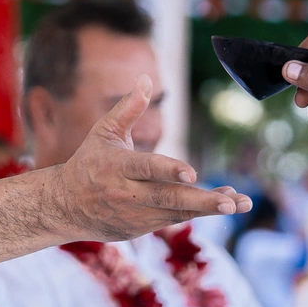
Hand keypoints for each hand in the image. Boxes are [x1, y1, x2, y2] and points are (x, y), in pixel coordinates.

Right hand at [52, 75, 251, 240]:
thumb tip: (146, 78)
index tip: (191, 174)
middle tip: (232, 202)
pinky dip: (198, 212)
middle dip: (203, 201)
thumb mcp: (104, 132)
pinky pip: (174, 219)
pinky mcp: (142, 228)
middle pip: (169, 198)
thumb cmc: (89, 162)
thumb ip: (128, 108)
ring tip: (241, 203)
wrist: (66, 206)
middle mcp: (128, 193)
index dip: (168, 171)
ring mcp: (136, 214)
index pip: (146, 169)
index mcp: (118, 167)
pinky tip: (225, 203)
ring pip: (177, 211)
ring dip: (210, 208)